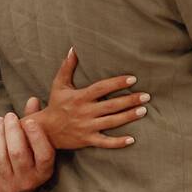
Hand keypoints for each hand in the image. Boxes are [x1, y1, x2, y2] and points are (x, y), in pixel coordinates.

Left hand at [0, 101, 54, 191]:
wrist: (14, 183)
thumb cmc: (29, 156)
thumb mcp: (37, 143)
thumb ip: (36, 122)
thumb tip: (32, 100)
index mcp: (45, 171)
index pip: (44, 154)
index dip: (36, 136)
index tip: (29, 120)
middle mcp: (29, 182)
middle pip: (18, 153)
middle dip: (11, 131)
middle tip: (9, 116)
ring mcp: (10, 188)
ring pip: (0, 158)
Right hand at [27, 48, 147, 148]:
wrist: (44, 131)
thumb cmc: (55, 104)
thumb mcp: (59, 84)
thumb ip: (67, 66)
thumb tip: (74, 48)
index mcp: (80, 97)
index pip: (101, 88)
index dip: (117, 83)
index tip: (132, 79)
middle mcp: (84, 112)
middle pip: (111, 105)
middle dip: (129, 100)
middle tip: (146, 96)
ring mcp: (86, 127)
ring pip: (111, 122)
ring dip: (128, 117)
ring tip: (144, 111)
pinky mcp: (87, 140)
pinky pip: (105, 142)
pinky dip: (118, 142)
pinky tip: (132, 139)